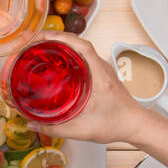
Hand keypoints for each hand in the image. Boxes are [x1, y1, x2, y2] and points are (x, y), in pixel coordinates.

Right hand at [22, 32, 148, 144]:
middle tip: (35, 42)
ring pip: (81, 47)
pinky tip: (58, 61)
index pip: (83, 47)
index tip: (43, 37)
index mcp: (100, 77)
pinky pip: (84, 56)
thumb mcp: (83, 130)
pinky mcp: (102, 73)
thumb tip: (32, 123)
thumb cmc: (116, 125)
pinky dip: (69, 52)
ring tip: (42, 48)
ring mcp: (103, 69)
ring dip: (62, 43)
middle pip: (79, 42)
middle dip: (55, 38)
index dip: (62, 38)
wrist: (135, 125)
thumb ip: (56, 129)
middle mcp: (102, 68)